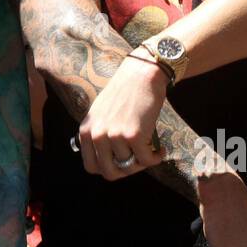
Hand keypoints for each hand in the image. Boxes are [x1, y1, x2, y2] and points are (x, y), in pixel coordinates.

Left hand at [77, 55, 166, 177]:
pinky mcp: (133, 135)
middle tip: (138, 161)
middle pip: (110, 172)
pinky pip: (147, 160)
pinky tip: (160, 149)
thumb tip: (108, 164)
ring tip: (151, 150)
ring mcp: (114, 135)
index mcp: (86, 130)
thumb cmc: (124, 94)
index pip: (91, 166)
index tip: (121, 164)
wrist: (141, 74)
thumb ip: (99, 136)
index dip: (108, 169)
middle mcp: (97, 134)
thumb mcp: (100, 114)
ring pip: (130, 167)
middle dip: (127, 171)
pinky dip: (156, 158)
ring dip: (144, 162)